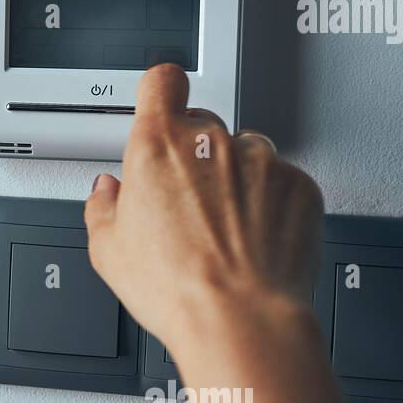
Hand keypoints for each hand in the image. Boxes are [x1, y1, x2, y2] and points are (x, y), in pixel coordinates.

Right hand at [83, 64, 323, 366]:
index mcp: (159, 145)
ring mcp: (261, 161)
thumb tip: (108, 193)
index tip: (161, 106)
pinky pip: (281, 181)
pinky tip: (255, 240)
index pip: (162, 82)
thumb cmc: (177, 288)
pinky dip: (271, 203)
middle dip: (195, 154)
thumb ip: (103, 207)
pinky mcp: (299, 185)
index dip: (160, 92)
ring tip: (225, 228)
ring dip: (235, 177)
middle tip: (188, 201)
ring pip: (246, 152)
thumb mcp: (108, 251)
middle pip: (203, 124)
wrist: (242, 320)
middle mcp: (213, 142)